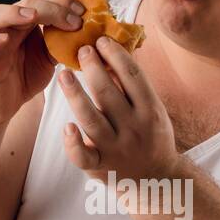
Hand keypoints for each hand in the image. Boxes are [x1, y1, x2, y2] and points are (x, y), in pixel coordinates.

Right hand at [0, 0, 85, 124]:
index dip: (62, 1)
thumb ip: (61, 42)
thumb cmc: (23, 77)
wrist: (2, 104)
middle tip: (74, 22)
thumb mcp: (49, 58)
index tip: (83, 13)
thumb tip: (87, 33)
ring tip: (32, 16)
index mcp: (24, 22)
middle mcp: (6, 26)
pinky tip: (3, 40)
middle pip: (24, 4)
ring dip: (13, 13)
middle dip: (51, 8)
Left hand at [57, 36, 178, 183]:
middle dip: (92, 67)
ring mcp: (116, 148)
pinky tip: (66, 127)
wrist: (156, 179)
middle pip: (108, 92)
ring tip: (63, 74)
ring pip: (91, 119)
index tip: (101, 40)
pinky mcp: (100, 166)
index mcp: (150, 109)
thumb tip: (113, 49)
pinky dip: (73, 143)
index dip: (115, 55)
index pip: (132, 76)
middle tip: (81, 49)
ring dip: (75, 94)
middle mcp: (134, 128)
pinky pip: (83, 156)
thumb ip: (133, 85)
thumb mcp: (151, 109)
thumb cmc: (150, 135)